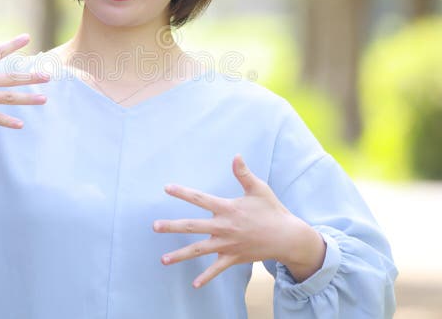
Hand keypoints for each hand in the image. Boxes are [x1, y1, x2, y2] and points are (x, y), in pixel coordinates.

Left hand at [152, 155, 325, 287]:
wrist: (287, 237)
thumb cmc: (271, 210)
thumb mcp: (258, 189)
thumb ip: (243, 173)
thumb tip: (236, 156)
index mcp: (228, 209)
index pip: (201, 199)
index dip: (183, 193)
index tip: (167, 188)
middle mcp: (224, 227)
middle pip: (193, 226)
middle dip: (173, 227)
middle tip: (154, 226)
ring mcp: (228, 244)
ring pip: (200, 250)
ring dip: (181, 255)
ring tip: (163, 260)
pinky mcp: (233, 257)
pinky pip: (217, 269)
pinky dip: (206, 277)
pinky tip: (194, 285)